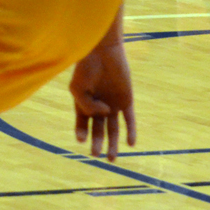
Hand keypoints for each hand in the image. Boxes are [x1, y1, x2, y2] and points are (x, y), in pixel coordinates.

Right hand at [69, 24, 135, 161]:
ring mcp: (113, 104)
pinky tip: (131, 143)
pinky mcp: (126, 100)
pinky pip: (129, 119)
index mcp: (84, 104)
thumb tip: (105, 114)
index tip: (81, 139)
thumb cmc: (86, 67)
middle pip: (98, 130)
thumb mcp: (78, 88)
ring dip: (113, 143)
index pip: (82, 124)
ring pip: (113, 129)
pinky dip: (131, 131)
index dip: (81, 132)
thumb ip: (87, 105)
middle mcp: (99, 107)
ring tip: (112, 158)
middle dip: (97, 143)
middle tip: (96, 155)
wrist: (103, 51)